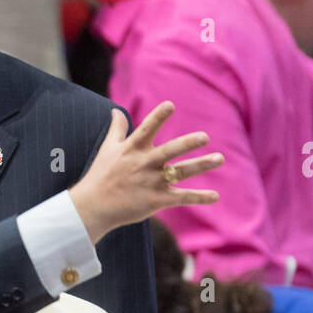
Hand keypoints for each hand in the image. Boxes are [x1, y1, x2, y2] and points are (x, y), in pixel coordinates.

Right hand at [69, 102, 222, 244]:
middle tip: (204, 136)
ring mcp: (151, 182)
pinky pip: (181, 197)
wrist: (93, 208)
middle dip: (187, 143)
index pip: (146, 129)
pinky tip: (215, 196)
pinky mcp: (156, 200)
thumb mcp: (107, 149)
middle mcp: (144, 164)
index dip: (158, 117)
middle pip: (169, 151)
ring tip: (220, 158)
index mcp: (132, 149)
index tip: (170, 105)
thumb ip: (117, 129)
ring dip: (201, 165)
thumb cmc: (100, 175)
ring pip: (180, 172)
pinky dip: (199, 197)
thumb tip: (116, 110)